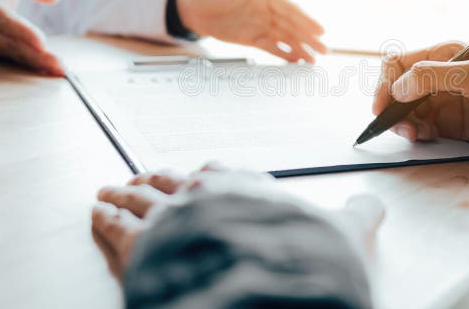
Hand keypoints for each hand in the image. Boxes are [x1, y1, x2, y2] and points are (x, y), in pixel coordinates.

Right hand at [0, 0, 63, 75]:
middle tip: (59, 63)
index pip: (4, 20)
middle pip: (10, 43)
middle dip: (35, 55)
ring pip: (13, 54)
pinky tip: (49, 70)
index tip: (42, 43)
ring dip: (37, 63)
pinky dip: (32, 66)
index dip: (22, 32)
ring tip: (59, 69)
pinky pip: (14, 60)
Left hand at [92, 166, 384, 273]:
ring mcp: (174, 219)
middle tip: (137, 180)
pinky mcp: (145, 248)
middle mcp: (210, 194)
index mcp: (252, 188)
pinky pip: (118, 229)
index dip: (206, 175)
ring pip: (141, 198)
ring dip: (122, 193)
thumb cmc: (312, 263)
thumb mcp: (348, 235)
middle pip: (174, 181)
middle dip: (154, 180)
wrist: (274, 296)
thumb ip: (358, 215)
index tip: (197, 176)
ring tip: (107, 191)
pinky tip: (96, 212)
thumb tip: (373, 203)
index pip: (223, 172)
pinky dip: (105, 219)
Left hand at [176, 0, 326, 61]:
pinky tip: (296, 61)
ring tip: (314, 61)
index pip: (290, 9)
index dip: (305, 21)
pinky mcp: (252, 38)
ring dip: (300, 49)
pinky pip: (271, 47)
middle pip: (292, 27)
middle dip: (309, 39)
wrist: (190, 6)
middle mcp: (267, 10)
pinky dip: (284, 55)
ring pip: (285, 39)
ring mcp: (261, 25)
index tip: (319, 31)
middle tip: (325, 50)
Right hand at [373, 41, 468, 159]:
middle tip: (399, 127)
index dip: (385, 83)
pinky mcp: (452, 124)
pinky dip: (416, 133)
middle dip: (391, 107)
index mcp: (446, 55)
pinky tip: (426, 138)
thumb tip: (397, 87)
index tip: (384, 106)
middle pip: (398, 88)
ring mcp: (446, 101)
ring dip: (402, 123)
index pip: (399, 63)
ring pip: (406, 110)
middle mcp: (442, 76)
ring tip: (415, 135)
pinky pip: (421, 127)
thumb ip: (434, 77)